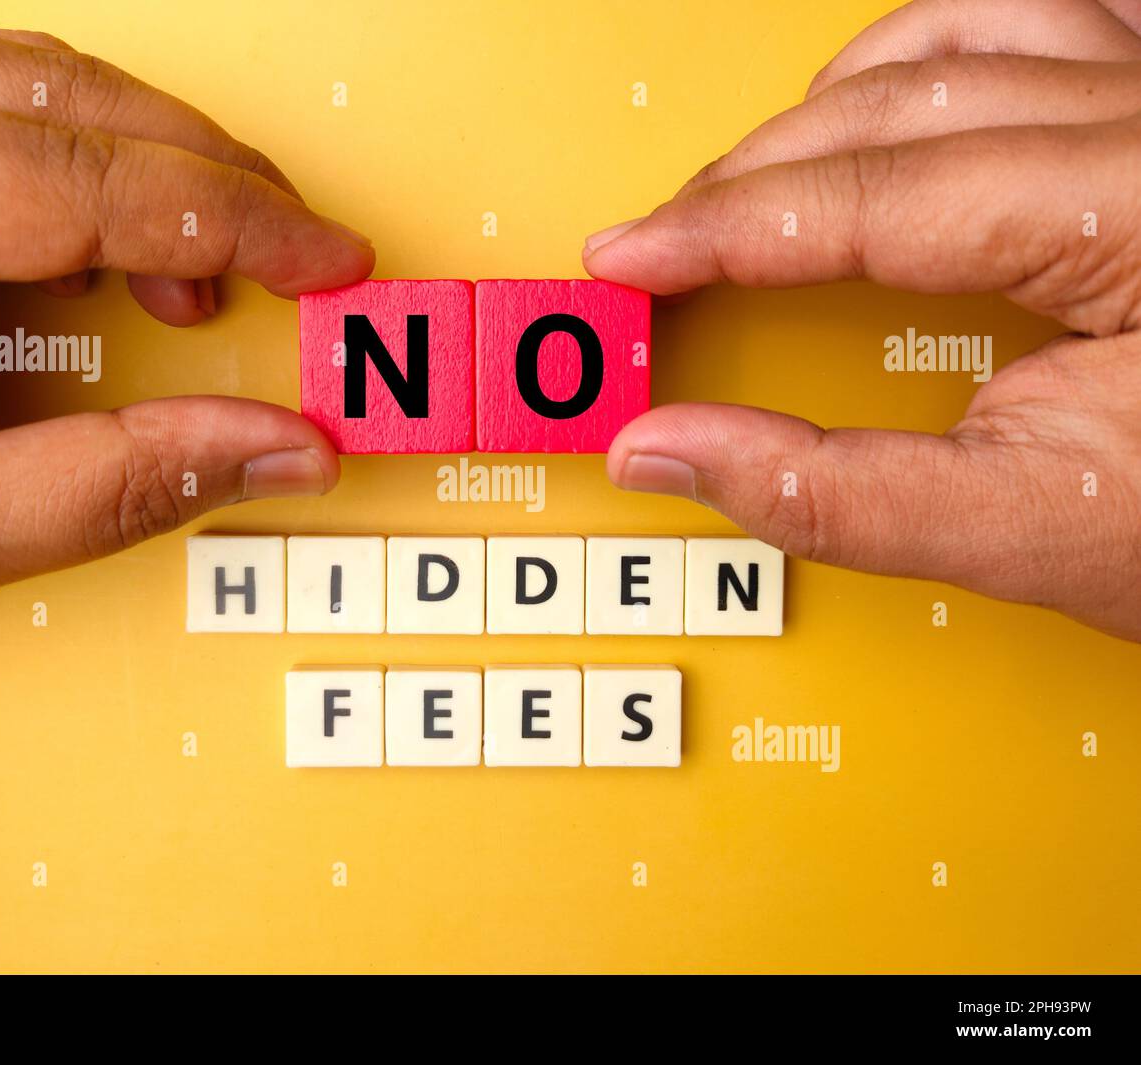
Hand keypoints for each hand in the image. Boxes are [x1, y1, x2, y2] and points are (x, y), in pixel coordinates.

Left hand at [0, 27, 373, 620]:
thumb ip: (108, 489)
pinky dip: (95, 175)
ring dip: (161, 170)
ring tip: (219, 271)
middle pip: (68, 98)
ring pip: (41, 85)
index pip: (75, 176)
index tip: (330, 263)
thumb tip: (277, 448)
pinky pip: (0, 117)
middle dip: (215, 182)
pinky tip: (123, 249)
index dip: (232, 219)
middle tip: (309, 262)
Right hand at [585, 0, 1140, 641]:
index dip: (724, 228)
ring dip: (838, 98)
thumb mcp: (1032, 532)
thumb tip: (674, 450)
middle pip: (906, 101)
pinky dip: (946, 56)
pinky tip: (907, 99)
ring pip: (972, 26)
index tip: (628, 259)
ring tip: (758, 174)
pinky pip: (1050, 18)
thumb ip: (831, 493)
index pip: (876, 195)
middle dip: (754, 174)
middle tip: (661, 242)